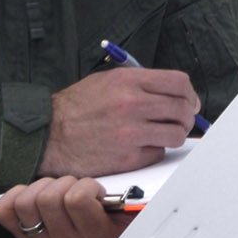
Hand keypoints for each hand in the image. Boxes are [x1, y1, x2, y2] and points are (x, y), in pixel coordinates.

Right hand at [0, 176, 134, 237]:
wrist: (141, 222)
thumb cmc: (97, 209)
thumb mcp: (58, 207)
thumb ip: (33, 201)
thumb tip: (9, 192)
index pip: (4, 211)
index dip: (18, 191)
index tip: (38, 190)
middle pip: (29, 200)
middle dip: (51, 183)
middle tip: (71, 189)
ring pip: (52, 197)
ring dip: (72, 183)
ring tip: (88, 193)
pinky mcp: (96, 236)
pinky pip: (78, 198)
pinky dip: (89, 187)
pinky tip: (100, 197)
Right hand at [39, 67, 198, 176]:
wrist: (48, 135)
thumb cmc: (75, 108)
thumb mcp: (106, 81)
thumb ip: (139, 83)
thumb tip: (172, 93)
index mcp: (128, 81)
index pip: (179, 82)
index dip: (189, 94)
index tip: (188, 101)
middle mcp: (132, 104)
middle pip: (182, 109)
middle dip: (187, 116)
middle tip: (180, 121)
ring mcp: (131, 132)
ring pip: (176, 134)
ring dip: (174, 135)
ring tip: (161, 135)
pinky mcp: (128, 157)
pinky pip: (158, 153)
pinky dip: (154, 151)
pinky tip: (140, 147)